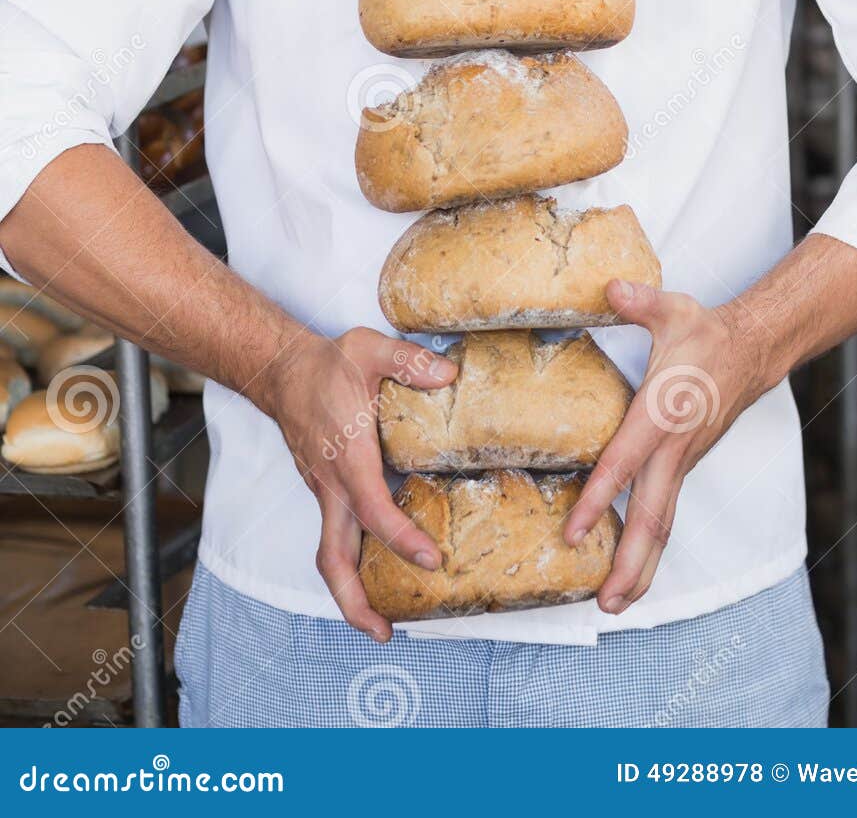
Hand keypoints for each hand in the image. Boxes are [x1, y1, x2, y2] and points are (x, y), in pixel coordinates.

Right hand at [258, 327, 455, 641]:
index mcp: (348, 459)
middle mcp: (332, 486)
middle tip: (385, 633)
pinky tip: (380, 570)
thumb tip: (448, 374)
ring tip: (383, 623)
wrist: (283, 372)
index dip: (400, 539)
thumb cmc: (327, 365)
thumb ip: (408, 360)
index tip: (431, 559)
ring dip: (352, 592)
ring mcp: (325, 492)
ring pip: (331, 554)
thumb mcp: (368, 349)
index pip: (372, 511)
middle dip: (354, 602)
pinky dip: (354, 562)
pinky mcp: (326, 492)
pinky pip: (337, 536)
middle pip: (333, 559)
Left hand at [563, 279, 768, 615]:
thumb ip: (640, 301)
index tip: (573, 532)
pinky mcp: (684, 465)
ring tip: (615, 603)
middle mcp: (673, 449)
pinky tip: (632, 565)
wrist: (752, 351)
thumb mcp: (673, 309)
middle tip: (604, 604)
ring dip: (641, 567)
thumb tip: (611, 287)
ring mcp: (682, 462)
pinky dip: (649, 545)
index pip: (623, 463)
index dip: (597, 499)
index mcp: (661, 415)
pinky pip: (665, 511)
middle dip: (627, 563)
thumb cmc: (706, 332)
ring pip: (662, 524)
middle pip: (650, 517)